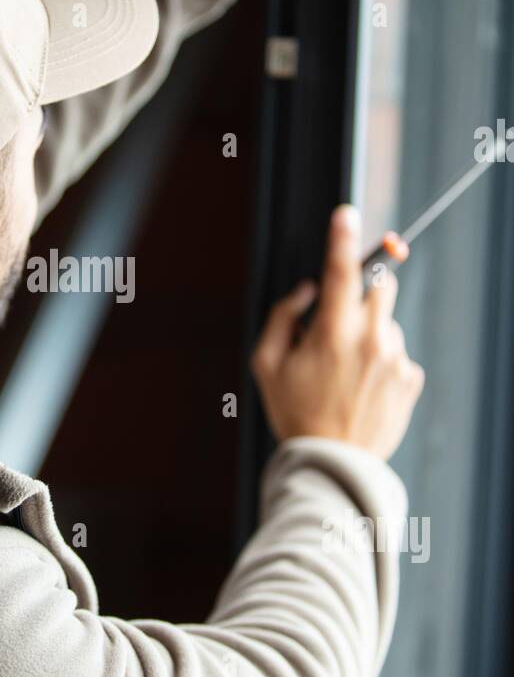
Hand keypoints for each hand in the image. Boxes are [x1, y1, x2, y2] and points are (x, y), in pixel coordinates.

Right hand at [250, 205, 424, 460]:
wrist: (333, 462)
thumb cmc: (295, 413)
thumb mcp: (266, 365)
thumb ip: (281, 317)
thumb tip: (305, 291)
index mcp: (332, 334)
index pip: (339, 272)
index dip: (341, 238)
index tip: (346, 214)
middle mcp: (370, 341)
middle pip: (381, 284)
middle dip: (364, 289)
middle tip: (342, 315)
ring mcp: (395, 360)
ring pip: (388, 321)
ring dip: (370, 332)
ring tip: (347, 369)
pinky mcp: (410, 379)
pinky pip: (398, 353)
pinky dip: (382, 360)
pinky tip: (363, 385)